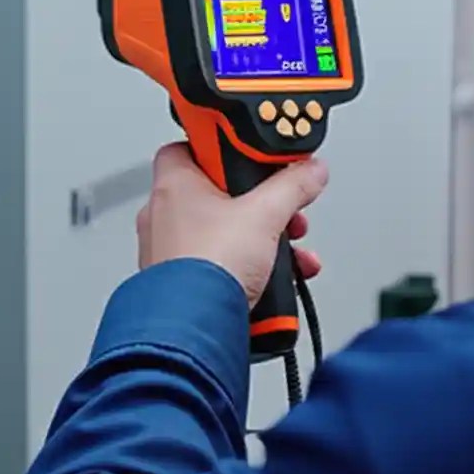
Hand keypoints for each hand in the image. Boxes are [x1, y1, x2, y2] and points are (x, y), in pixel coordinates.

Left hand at [136, 142, 328, 306]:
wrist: (195, 326)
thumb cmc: (206, 266)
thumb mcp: (265, 214)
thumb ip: (292, 187)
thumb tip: (309, 171)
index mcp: (173, 186)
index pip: (188, 147)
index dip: (220, 147)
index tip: (249, 155)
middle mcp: (163, 217)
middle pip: (216, 196)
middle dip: (258, 206)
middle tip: (280, 213)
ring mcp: (168, 253)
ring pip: (222, 235)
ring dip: (260, 242)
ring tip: (285, 254)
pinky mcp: (181, 283)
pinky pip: (219, 268)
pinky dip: (248, 272)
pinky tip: (272, 282)